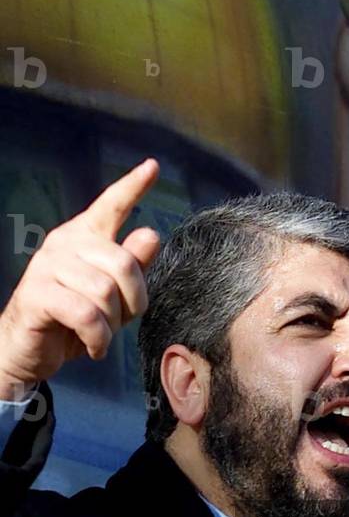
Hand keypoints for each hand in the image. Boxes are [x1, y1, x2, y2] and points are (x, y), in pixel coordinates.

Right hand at [0, 160, 160, 398]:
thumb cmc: (73, 319)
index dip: (133, 186)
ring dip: (113, 324)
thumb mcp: (112, 294)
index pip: (112, 205)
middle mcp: (65, 243)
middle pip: (123, 263)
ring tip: (104, 335)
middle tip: (123, 320)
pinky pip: (86, 314)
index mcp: (85, 235)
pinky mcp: (38, 294)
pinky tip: (95, 347)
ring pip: (105, 292)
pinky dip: (98, 337)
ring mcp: (48, 266)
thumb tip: (151, 234)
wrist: (26, 350)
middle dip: (134, 300)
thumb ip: (132, 266)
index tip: (153, 166)